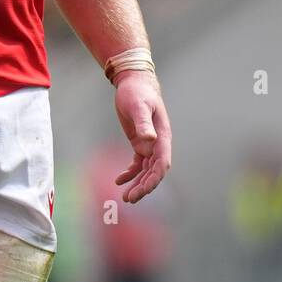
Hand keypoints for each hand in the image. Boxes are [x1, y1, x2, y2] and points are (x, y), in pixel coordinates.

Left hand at [112, 70, 171, 201]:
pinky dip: (131, 173)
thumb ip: (144, 123)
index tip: (141, 190)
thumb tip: (150, 140)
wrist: (134, 82)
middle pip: (155, 171)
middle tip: (129, 199)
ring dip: (138, 183)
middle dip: (144, 186)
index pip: (162, 163)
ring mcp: (150, 144)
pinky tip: (119, 179)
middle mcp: (159, 142)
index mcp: (163, 135)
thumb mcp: (138, 106)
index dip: (154, 179)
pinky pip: (138, 163)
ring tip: (125, 197)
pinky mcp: (140, 142)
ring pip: (147, 170)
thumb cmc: (137, 92)